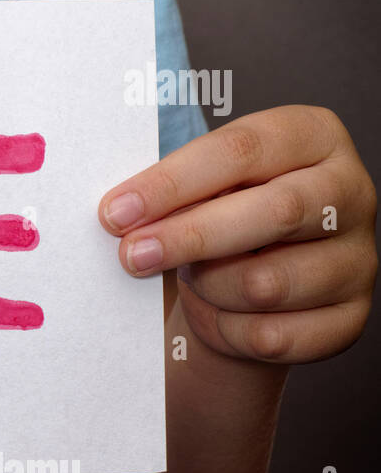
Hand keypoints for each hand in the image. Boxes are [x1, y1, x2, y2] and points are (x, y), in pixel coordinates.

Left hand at [99, 105, 376, 362]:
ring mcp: (358, 259)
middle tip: (131, 255)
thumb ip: (173, 190)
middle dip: (189, 236)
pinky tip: (217, 313)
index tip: (117, 211)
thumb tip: (122, 212)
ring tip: (191, 278)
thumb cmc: (216, 219)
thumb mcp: (198, 188)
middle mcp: (349, 193)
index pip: (242, 150)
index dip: (173, 182)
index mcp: (312, 136)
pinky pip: (272, 336)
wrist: (242, 288)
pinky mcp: (348, 319)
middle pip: (275, 211)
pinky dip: (226, 331)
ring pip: (268, 283)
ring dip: (209, 287)